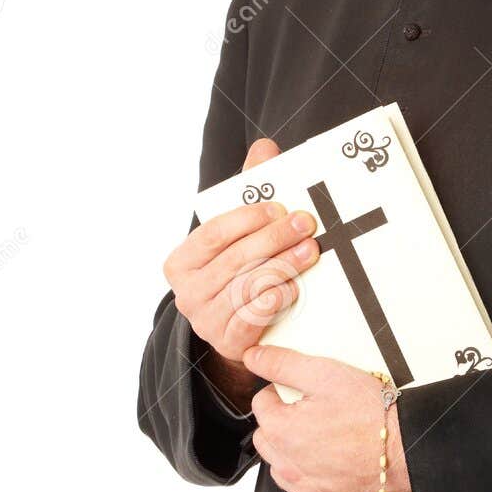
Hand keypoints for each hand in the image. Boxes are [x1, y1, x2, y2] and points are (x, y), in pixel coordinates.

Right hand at [162, 139, 321, 378]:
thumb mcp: (241, 232)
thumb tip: (265, 147)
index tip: (280, 206)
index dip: (247, 218)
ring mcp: (206, 322)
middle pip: (233, 259)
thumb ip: (248, 191)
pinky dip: (275, 299)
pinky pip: (252, 318)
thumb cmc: (242, 271)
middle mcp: (186, 293)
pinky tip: (295, 285)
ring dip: (281, 266)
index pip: (213, 232)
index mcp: (181, 261)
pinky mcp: (228, 344)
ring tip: (310, 251)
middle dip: (273, 239)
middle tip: (305, 224)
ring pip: (245, 288)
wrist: (244, 331)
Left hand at [241, 343, 411, 491]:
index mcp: (281, 430)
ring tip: (321, 434)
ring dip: (290, 448)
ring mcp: (301, 485)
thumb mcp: (325, 373)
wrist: (404, 450)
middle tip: (312, 410)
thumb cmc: (371, 415)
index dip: (281, 391)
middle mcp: (285, 463)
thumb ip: (282, 363)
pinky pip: (299, 485)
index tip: (300, 391)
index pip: (260, 404)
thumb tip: (254, 357)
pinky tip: (328, 457)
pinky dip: (306, 472)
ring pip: (279, 462)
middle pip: (265, 435)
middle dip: (281, 420)